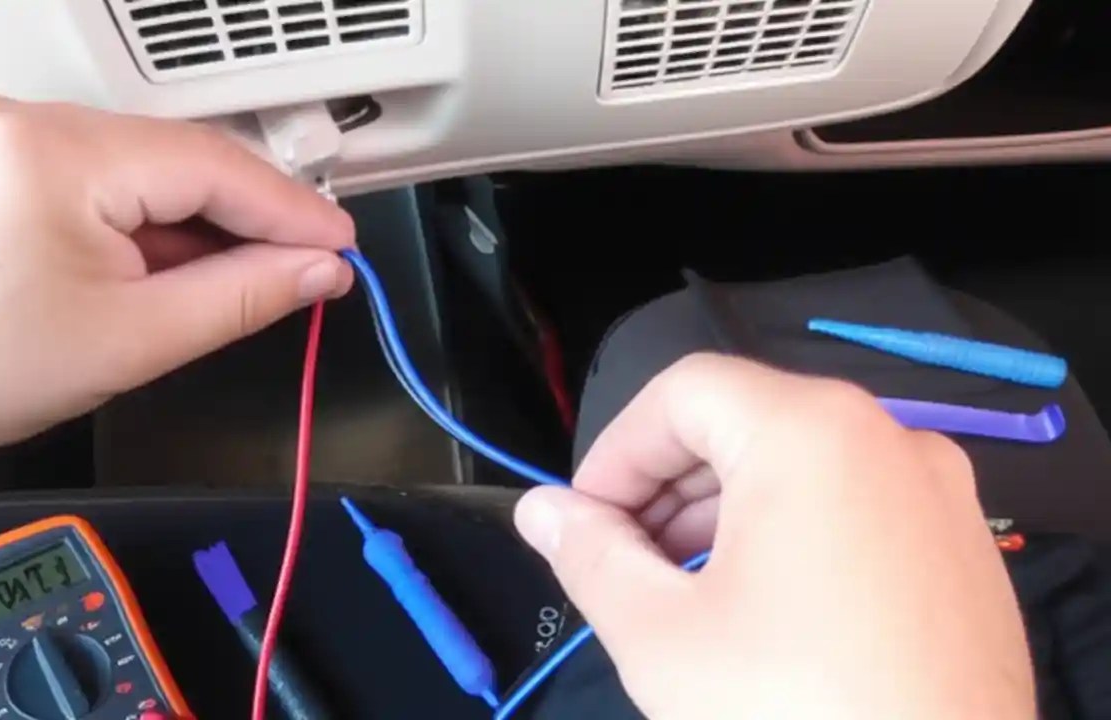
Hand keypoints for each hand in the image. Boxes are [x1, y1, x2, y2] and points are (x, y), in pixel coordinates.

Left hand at [0, 96, 352, 474]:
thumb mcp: (136, 341)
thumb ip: (244, 296)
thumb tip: (316, 269)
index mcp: (52, 156)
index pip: (212, 164)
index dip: (289, 208)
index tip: (337, 241)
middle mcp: (13, 121)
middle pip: (174, 158)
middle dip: (239, 218)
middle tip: (294, 268)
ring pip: (132, 162)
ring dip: (184, 218)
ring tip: (204, 285)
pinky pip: (85, 167)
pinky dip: (130, 213)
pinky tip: (147, 263)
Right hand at [515, 355, 1032, 718]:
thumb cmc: (791, 710)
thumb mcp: (661, 634)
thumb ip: (588, 554)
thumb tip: (539, 510)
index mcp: (811, 431)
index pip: (683, 392)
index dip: (616, 452)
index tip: (582, 522)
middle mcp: (888, 437)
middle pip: (745, 421)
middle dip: (666, 486)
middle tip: (622, 561)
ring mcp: (939, 492)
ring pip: (801, 465)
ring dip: (724, 513)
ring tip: (683, 591)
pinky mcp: (965, 547)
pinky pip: (856, 506)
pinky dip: (792, 533)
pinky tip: (765, 611)